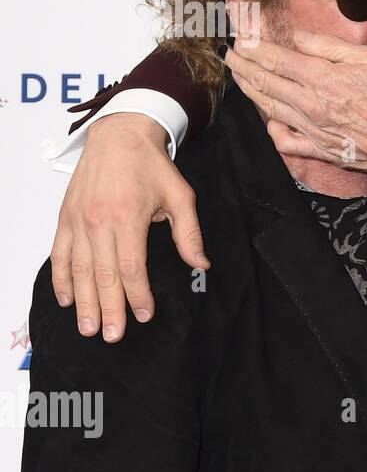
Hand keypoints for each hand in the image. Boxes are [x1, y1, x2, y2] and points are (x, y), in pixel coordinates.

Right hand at [49, 112, 207, 341]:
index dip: (138, 294)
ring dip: (83, 301)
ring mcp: (77, 220)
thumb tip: (202, 264)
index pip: (131, 267)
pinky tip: (67, 299)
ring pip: (78, 269)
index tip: (144, 315)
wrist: (118, 135)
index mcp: (127, 217)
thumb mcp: (181, 195)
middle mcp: (97, 221)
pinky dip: (61, 278)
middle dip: (109, 308)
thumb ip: (189, 233)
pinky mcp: (65, 217)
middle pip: (102, 275)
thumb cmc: (152, 165)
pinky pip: (59, 253)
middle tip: (113, 335)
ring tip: (88, 327)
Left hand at [225, 30, 366, 173]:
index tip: (239, 39)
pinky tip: (270, 120)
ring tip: (240, 79)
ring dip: (250, 91)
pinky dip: (273, 130)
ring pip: (270, 109)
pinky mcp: (322, 150)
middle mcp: (312, 105)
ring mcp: (314, 130)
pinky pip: (287, 142)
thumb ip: (330, 47)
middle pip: (265, 83)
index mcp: (324, 78)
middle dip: (242, 67)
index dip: (253, 48)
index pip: (275, 59)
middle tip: (229, 56)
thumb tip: (297, 37)